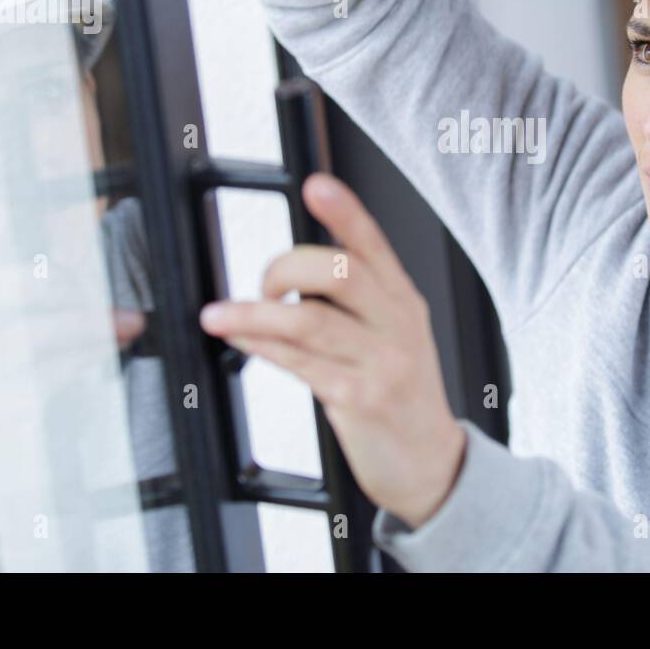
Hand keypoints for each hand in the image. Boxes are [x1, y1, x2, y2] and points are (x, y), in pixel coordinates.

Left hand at [199, 172, 465, 529]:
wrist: (429, 462)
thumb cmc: (400, 393)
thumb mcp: (393, 336)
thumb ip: (356, 302)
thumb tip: (293, 270)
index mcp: (403, 301)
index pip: (374, 245)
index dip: (345, 212)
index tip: (316, 186)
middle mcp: (397, 325)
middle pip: (341, 273)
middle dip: (286, 267)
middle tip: (264, 282)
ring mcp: (381, 362)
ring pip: (311, 320)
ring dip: (255, 311)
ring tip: (220, 312)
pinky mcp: (360, 398)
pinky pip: (300, 363)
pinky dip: (262, 345)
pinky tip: (240, 336)